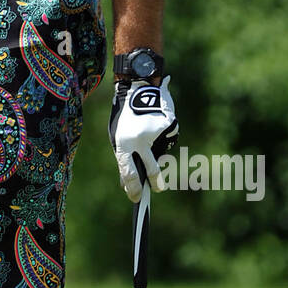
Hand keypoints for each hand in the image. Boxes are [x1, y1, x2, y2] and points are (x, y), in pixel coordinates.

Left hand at [108, 74, 177, 201]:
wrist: (136, 88)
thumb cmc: (124, 117)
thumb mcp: (118, 138)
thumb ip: (124, 159)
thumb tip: (128, 185)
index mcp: (123, 144)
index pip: (128, 173)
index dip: (133, 190)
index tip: (137, 199)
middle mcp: (140, 141)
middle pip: (152, 171)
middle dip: (155, 183)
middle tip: (157, 189)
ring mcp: (157, 134)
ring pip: (162, 153)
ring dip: (157, 150)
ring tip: (148, 132)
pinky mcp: (170, 127)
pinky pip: (168, 141)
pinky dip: (163, 137)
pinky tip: (156, 124)